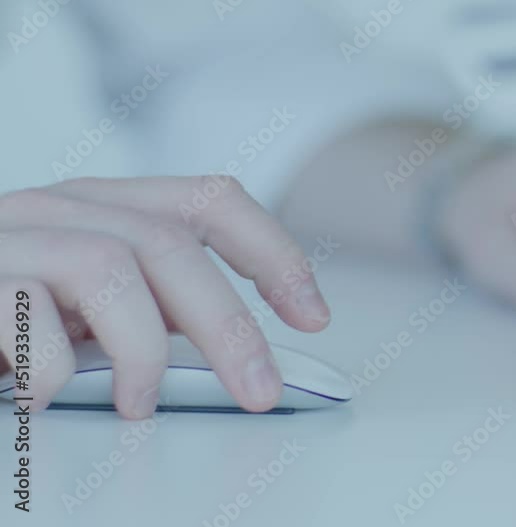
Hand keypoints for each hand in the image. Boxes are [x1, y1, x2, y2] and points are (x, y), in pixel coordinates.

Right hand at [0, 176, 330, 417]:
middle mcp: (65, 208)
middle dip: (230, 324)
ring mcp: (12, 235)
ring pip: (110, 265)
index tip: (312, 314)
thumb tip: (241, 357)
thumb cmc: (9, 316)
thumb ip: (155, 309)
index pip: (211, 200)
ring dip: (143, 348)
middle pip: (174, 243)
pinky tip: (51, 398)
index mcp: (109, 205)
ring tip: (143, 405)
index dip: (274, 251)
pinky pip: (26, 310)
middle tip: (260, 391)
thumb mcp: (95, 305)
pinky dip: (54, 366)